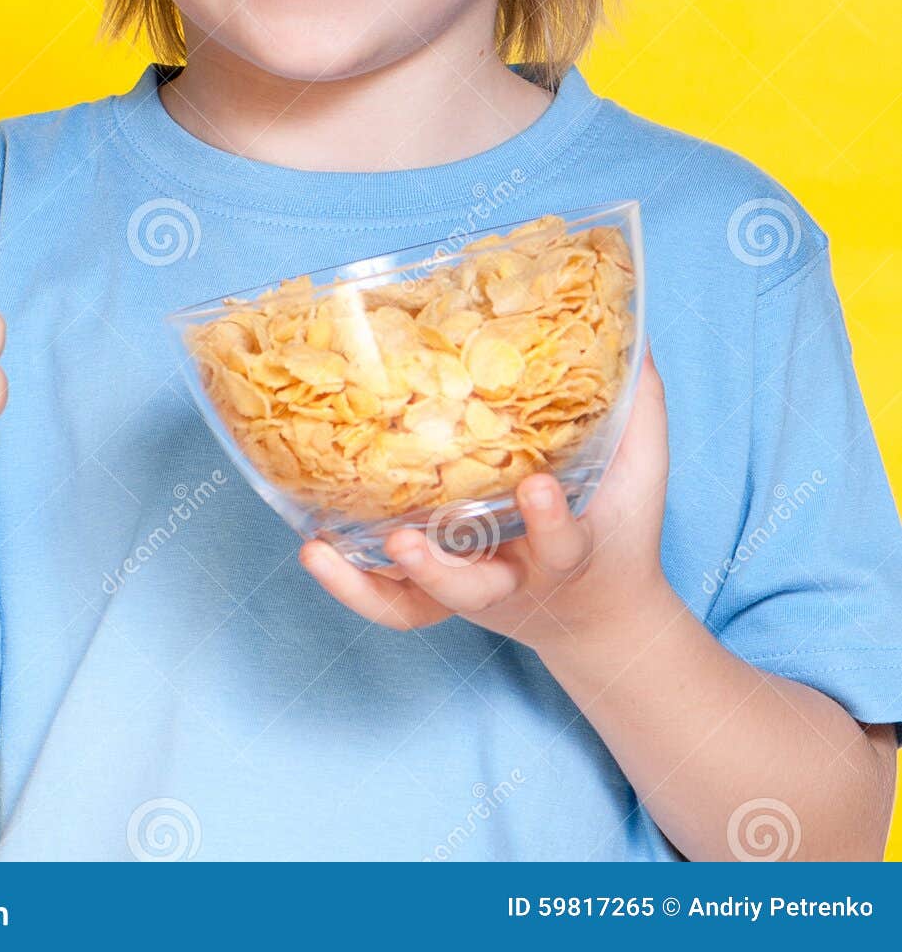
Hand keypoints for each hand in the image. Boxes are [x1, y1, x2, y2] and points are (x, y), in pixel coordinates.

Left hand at [298, 341, 669, 659]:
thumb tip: (633, 336)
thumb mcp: (639, 476)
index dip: (549, 523)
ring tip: (322, 550)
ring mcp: (468, 594)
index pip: (563, 546)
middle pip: (473, 591)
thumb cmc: (616, 533)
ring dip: (367, 585)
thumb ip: (640, 409)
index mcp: (569, 557)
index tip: (538, 485)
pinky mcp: (436, 597)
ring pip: (417, 607)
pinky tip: (314, 548)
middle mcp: (512, 583)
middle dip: (439, 571)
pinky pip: (388, 602)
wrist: (597, 617)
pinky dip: (349, 585)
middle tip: (403, 540)